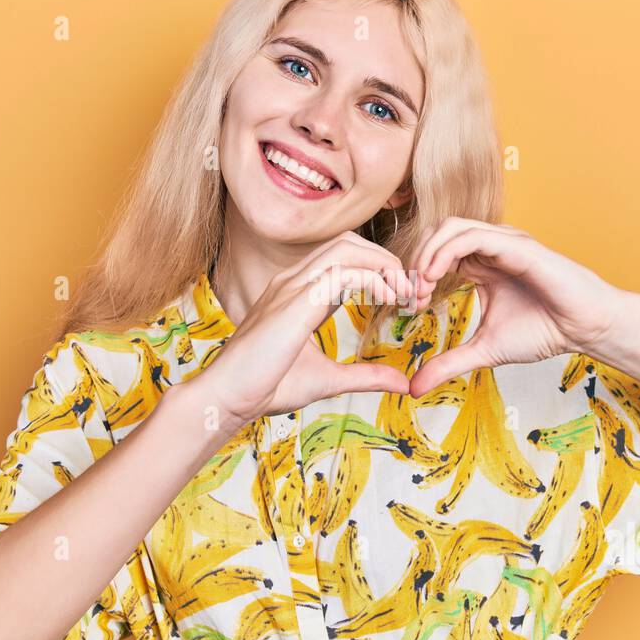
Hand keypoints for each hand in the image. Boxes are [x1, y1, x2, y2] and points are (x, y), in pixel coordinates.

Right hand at [196, 231, 415, 424]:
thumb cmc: (268, 387)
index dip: (378, 270)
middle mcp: (293, 281)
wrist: (229, 397)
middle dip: (385, 259)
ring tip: (404, 291)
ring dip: (382, 264)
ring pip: (346, 248)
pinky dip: (373, 279)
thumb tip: (402, 383)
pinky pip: (341, 272)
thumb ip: (366, 376)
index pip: (343, 259)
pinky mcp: (294, 302)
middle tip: (411, 290)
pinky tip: (388, 299)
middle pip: (348, 243)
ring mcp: (291, 287)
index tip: (403, 297)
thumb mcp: (329, 379)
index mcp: (298, 293)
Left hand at [405, 217, 626, 398]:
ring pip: (450, 227)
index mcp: (481, 264)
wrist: (586, 328)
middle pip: (435, 233)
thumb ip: (449, 363)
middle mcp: (490, 247)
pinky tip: (435, 276)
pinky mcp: (516, 245)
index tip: (412, 306)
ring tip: (421, 285)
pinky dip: (445, 251)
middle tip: (411, 295)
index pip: (435, 252)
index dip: (417, 275)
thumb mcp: (484, 350)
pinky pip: (471, 236)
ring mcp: (503, 242)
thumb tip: (414, 388)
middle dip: (415, 261)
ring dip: (426, 254)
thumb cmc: (544, 332)